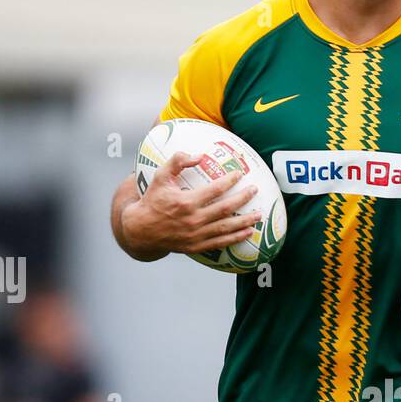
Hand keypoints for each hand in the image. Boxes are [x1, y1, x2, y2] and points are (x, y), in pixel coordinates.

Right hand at [122, 152, 260, 259]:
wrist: (141, 230)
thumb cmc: (152, 201)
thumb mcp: (160, 177)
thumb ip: (177, 162)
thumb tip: (199, 155)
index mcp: (186, 202)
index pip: (215, 190)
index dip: (230, 181)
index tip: (240, 174)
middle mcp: (193, 220)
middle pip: (225, 208)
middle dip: (243, 199)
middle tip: (255, 190)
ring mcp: (196, 235)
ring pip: (226, 228)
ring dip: (245, 221)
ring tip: (259, 215)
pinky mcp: (197, 246)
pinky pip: (220, 242)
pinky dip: (236, 238)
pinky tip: (248, 233)